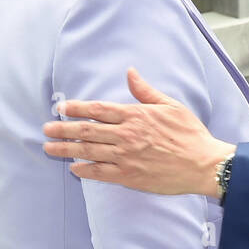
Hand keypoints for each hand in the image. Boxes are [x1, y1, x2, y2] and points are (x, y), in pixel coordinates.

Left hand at [42, 68, 231, 194]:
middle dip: (63, 129)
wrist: (203, 164)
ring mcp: (126, 157)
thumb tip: (130, 73)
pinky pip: (101, 173)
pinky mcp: (129, 176)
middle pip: (86, 131)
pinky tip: (73, 169)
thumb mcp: (171, 105)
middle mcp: (126, 135)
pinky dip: (85, 170)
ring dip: (66, 149)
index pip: (97, 110)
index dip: (76, 109)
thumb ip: (146, 91)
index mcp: (135, 115)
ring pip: (89, 152)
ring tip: (50, 148)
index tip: (62, 108)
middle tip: (46, 129)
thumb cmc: (190, 134)